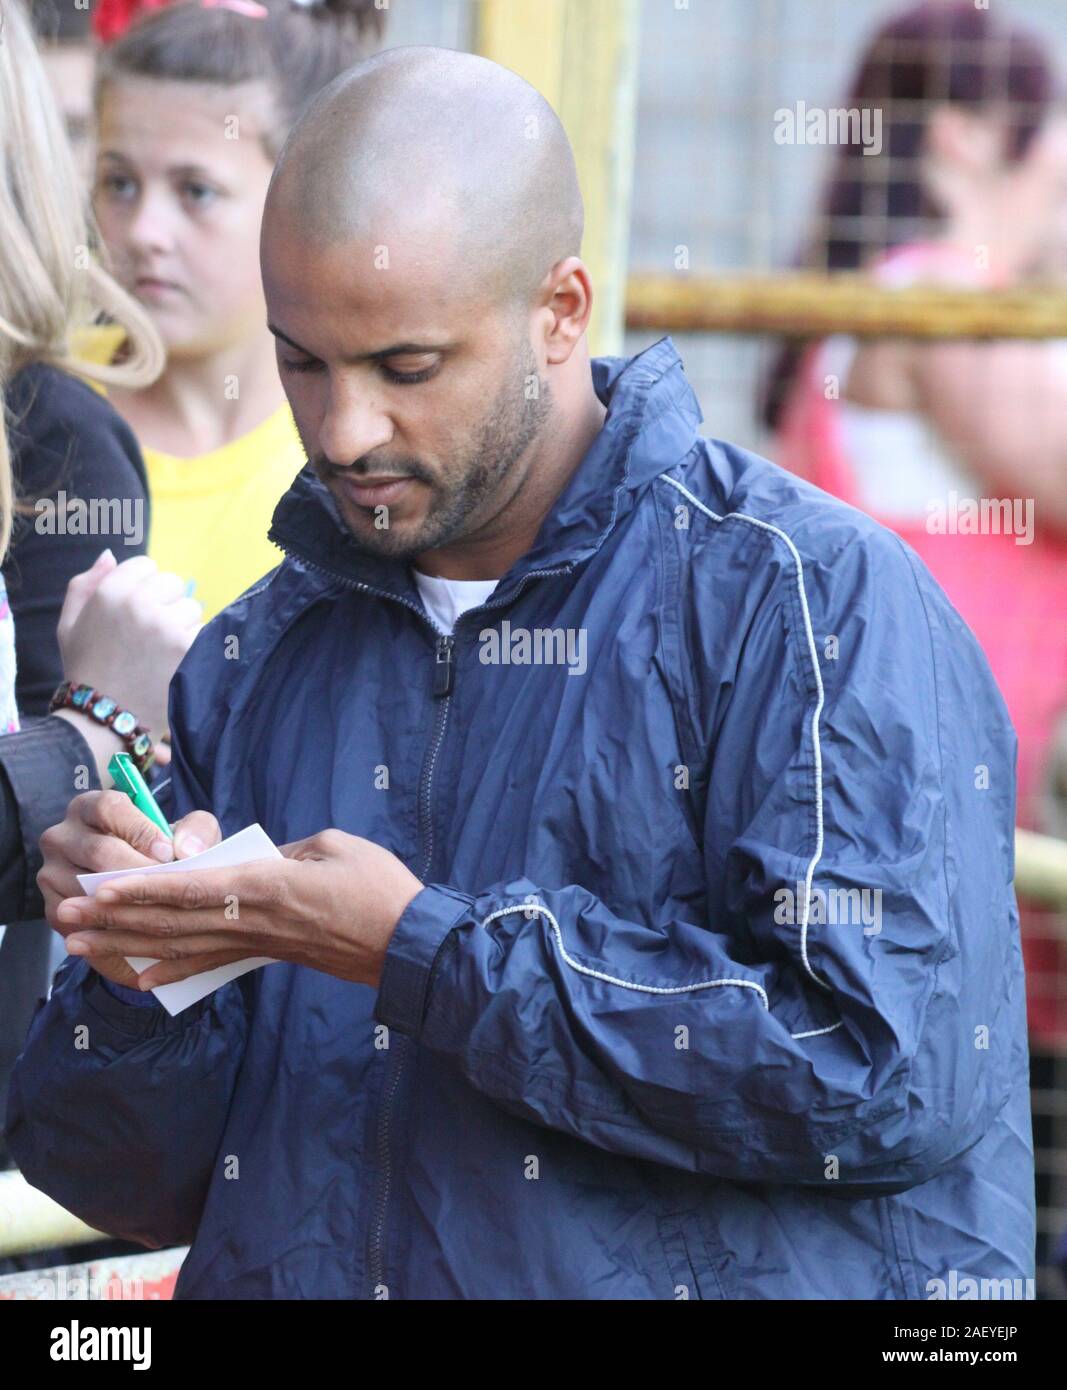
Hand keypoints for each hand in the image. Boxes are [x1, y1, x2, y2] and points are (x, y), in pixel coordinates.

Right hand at [38, 789, 221, 989]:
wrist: (146, 888)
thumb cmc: (167, 853)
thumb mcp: (187, 834)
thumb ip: (196, 830)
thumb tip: (188, 851)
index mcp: (93, 808)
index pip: (109, 808)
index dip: (140, 830)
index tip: (168, 854)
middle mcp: (62, 836)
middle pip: (99, 852)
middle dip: (138, 873)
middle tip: (168, 890)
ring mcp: (51, 874)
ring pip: (87, 890)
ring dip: (124, 906)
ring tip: (159, 917)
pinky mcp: (53, 910)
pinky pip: (79, 924)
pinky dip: (111, 935)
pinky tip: (140, 943)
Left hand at [54, 829, 424, 991]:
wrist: (406, 943)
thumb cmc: (378, 887)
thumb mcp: (331, 845)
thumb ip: (281, 850)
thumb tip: (251, 860)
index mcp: (265, 886)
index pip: (191, 888)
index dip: (143, 888)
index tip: (102, 888)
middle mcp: (251, 921)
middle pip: (171, 923)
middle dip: (115, 920)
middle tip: (68, 919)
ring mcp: (256, 944)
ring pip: (180, 945)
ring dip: (126, 946)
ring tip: (81, 946)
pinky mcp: (265, 956)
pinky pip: (207, 963)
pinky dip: (169, 969)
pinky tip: (138, 976)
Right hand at [58, 549, 202, 740]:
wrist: (103, 716)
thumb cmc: (85, 669)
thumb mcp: (69, 624)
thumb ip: (86, 584)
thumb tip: (110, 554)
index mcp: (109, 591)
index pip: (146, 565)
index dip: (144, 586)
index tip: (137, 610)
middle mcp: (139, 602)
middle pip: (173, 583)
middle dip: (166, 602)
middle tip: (152, 632)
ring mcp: (167, 624)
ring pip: (192, 607)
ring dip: (183, 624)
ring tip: (163, 650)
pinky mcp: (188, 647)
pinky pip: (203, 631)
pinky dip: (195, 644)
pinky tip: (175, 661)